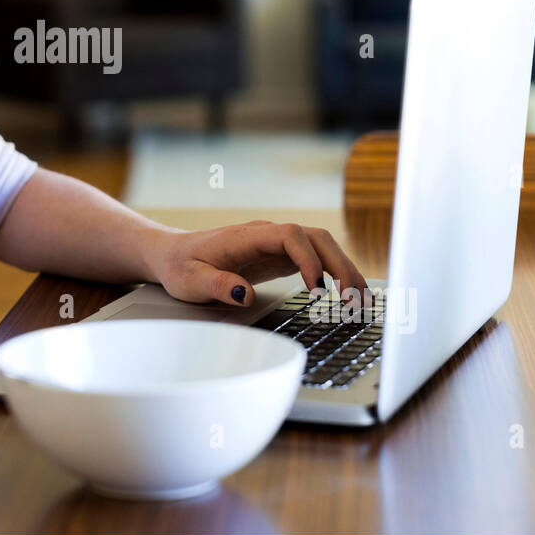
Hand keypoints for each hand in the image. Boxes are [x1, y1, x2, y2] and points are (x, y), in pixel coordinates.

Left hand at [145, 219, 366, 307]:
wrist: (174, 254)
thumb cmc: (181, 265)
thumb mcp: (190, 280)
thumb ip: (216, 285)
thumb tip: (243, 294)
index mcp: (246, 236)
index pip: (290, 236)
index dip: (308, 259)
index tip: (317, 287)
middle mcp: (267, 235)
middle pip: (315, 237)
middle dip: (338, 265)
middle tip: (350, 298)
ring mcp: (277, 244)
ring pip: (321, 246)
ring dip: (344, 268)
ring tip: (360, 299)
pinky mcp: (281, 256)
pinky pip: (316, 259)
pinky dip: (335, 273)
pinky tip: (349, 293)